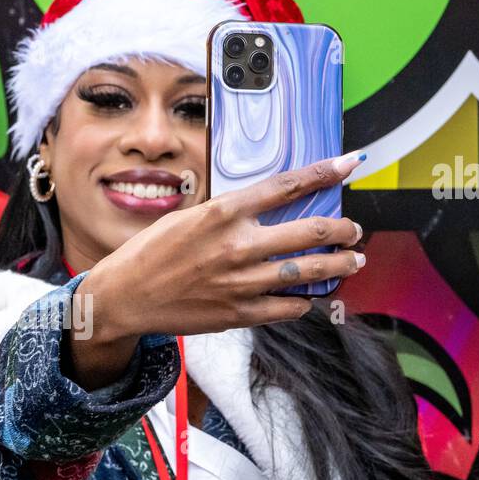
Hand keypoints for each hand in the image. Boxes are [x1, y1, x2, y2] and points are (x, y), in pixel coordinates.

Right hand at [69, 153, 366, 387]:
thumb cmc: (151, 253)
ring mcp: (241, 282)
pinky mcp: (239, 313)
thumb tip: (266, 208)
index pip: (285, 186)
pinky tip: (310, 295)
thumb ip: (228, 213)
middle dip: (343, 230)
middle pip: (310, 231)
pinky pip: (288, 307)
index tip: (346, 165)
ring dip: (338, 265)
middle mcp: (237, 245)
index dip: (322, 173)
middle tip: (353, 231)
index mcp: (222, 213)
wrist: (125, 297)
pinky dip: (305, 300)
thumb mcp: (187, 217)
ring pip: (308, 272)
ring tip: (352, 261)